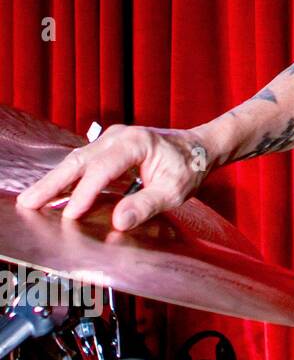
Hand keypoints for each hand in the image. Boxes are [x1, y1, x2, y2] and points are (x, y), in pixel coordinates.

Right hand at [14, 124, 211, 231]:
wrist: (199, 148)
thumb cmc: (189, 168)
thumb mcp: (175, 191)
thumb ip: (147, 205)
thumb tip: (119, 222)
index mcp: (136, 143)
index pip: (103, 169)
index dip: (85, 193)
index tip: (70, 215)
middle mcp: (119, 137)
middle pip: (79, 160)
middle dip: (52, 183)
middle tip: (28, 203)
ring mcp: (111, 140)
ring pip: (75, 160)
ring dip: (53, 181)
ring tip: (31, 201)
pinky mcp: (107, 147)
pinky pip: (82, 162)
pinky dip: (66, 178)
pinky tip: (51, 194)